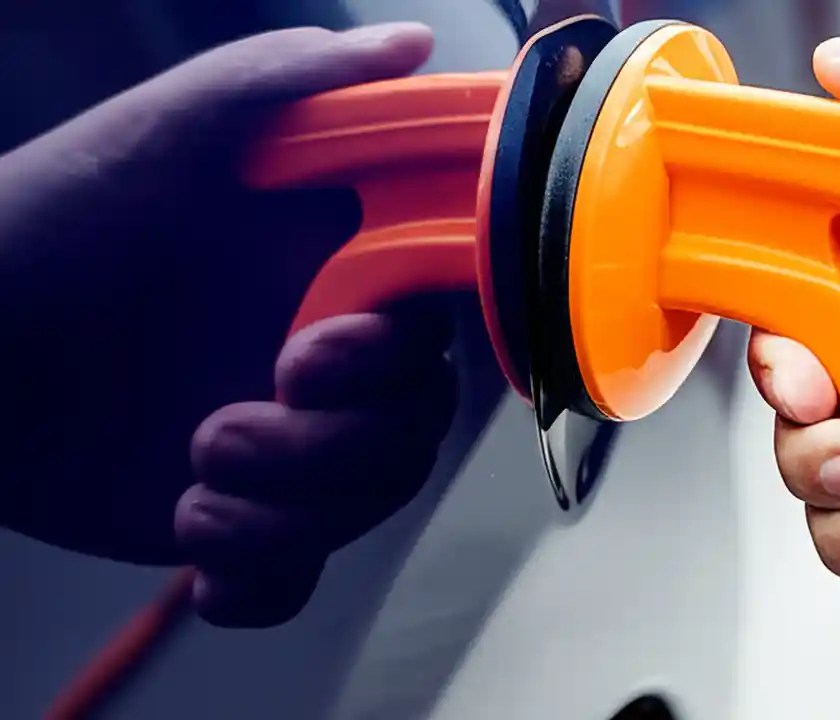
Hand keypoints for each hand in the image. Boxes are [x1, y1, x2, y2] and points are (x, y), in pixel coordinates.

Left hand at [0, 24, 457, 624]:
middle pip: (412, 431)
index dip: (392, 358)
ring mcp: (280, 443)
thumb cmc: (47, 224)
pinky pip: (296, 573)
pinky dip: (262, 577)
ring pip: (363, 506)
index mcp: (325, 275)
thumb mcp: (162, 132)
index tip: (312, 355)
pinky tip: (201, 554)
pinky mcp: (231, 514)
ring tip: (193, 484)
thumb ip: (285, 80)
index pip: (431, 327)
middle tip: (221, 426)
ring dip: (285, 514)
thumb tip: (411, 46)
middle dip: (327, 449)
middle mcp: (317, 359)